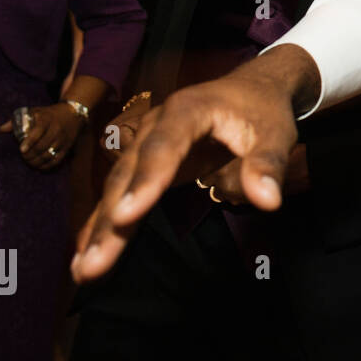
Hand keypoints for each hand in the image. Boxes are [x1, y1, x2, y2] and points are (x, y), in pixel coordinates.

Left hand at [0, 103, 83, 170]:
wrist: (72, 113)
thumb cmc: (47, 114)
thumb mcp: (33, 112)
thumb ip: (16, 121)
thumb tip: (1, 129)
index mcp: (46, 119)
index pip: (38, 131)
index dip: (29, 142)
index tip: (21, 150)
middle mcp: (56, 129)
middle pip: (42, 146)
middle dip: (30, 154)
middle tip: (23, 156)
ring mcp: (63, 139)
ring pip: (49, 154)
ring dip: (37, 161)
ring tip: (29, 161)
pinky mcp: (67, 147)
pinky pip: (57, 159)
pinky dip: (47, 165)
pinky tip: (39, 166)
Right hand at [70, 49, 312, 283]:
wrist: (249, 90)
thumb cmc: (262, 110)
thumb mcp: (275, 132)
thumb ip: (268, 164)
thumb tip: (267, 200)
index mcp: (187, 110)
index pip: (164, 147)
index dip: (146, 180)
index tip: (126, 217)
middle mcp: (156, 125)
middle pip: (130, 174)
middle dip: (111, 219)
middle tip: (94, 262)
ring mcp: (145, 144)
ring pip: (118, 189)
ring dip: (100, 229)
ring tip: (85, 270)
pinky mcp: (145, 164)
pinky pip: (122, 195)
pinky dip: (105, 224)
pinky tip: (87, 254)